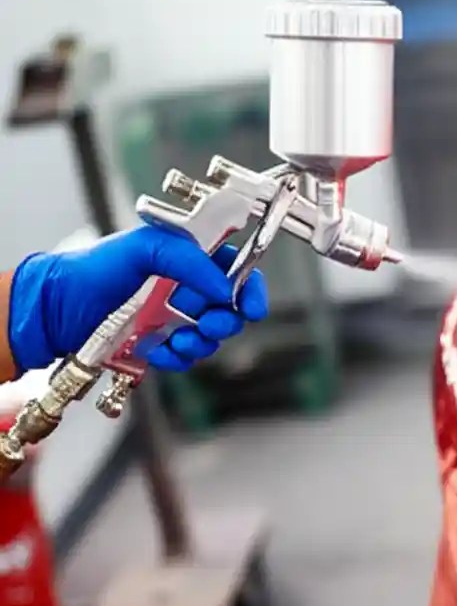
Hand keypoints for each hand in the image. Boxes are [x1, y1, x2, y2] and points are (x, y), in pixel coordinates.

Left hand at [8, 225, 268, 372]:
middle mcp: (186, 288)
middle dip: (226, 320)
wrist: (55, 310)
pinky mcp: (162, 344)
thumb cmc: (91, 271)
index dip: (250, 286)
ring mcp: (175, 318)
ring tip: (178, 341)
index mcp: (188, 259)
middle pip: (231, 308)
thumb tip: (225, 286)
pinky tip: (157, 350)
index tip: (251, 304)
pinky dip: (176, 358)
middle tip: (208, 324)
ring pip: (212, 337)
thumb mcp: (144, 248)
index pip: (235, 268)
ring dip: (201, 342)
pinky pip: (185, 357)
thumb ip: (189, 260)